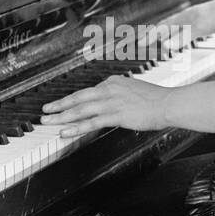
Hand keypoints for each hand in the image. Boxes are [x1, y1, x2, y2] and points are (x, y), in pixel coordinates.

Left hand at [41, 74, 171, 136]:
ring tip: (48, 123)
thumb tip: (114, 104)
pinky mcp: (116, 115)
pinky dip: (75, 127)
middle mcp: (109, 89)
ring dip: (61, 117)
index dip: (73, 100)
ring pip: (80, 110)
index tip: (61, 105)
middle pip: (78, 98)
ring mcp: (111, 102)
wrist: (169, 103)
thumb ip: (121, 96)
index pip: (88, 92)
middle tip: (45, 111)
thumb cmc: (158, 101)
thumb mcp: (136, 92)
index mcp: (113, 82)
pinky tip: (65, 132)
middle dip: (59, 105)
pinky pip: (90, 122)